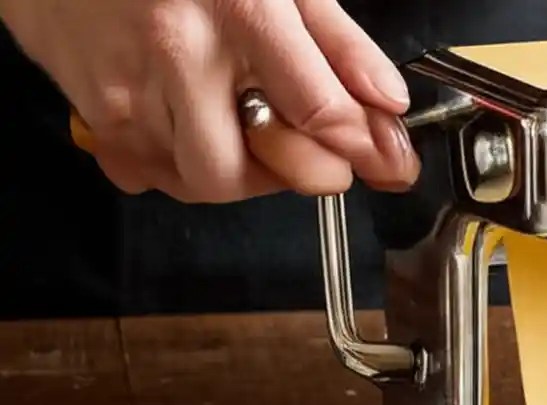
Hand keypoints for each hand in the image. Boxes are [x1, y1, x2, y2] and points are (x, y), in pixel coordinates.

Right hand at [0, 0, 420, 201]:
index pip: (319, 111)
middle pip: (251, 172)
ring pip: (200, 182)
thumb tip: (389, 103)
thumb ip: (338, 41)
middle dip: (291, 172)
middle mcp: (181, 53)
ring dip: (238, 172)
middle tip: (303, 140)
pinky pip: (147, 173)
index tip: (389, 165)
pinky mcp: (93, 108)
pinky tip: (192, 124)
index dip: (363, 150)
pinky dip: (181, 165)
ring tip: (244, 125)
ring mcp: (128, 86)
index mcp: (241, 7)